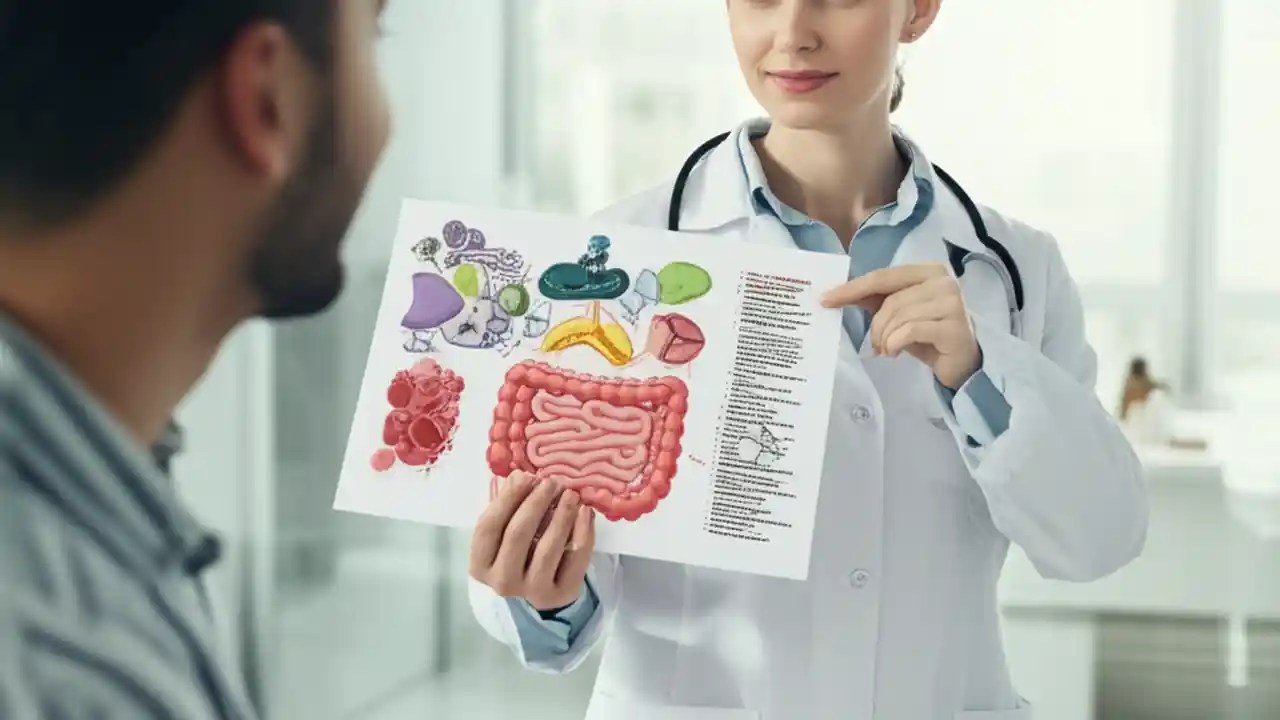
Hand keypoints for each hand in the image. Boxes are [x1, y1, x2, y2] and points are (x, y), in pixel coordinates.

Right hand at [469, 470, 595, 610]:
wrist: (543, 588)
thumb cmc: (520, 552)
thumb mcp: (507, 530)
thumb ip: (508, 504)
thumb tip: (518, 476)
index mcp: (480, 565)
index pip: (488, 526)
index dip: (507, 498)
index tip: (526, 476)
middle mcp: (502, 582)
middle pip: (517, 535)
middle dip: (536, 503)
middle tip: (552, 482)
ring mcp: (533, 592)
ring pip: (547, 549)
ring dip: (561, 516)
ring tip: (571, 494)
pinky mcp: (563, 594)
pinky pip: (575, 559)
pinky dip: (583, 532)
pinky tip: (585, 511)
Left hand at [821, 263, 980, 389]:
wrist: (960, 363)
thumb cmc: (926, 334)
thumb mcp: (897, 314)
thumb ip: (873, 299)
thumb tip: (834, 294)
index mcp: (928, 271)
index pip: (883, 277)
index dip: (852, 288)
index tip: (826, 299)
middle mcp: (943, 281)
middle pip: (891, 299)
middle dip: (876, 326)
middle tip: (874, 344)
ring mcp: (952, 302)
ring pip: (900, 315)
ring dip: (885, 337)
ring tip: (887, 349)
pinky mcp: (955, 326)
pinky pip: (911, 330)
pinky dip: (896, 343)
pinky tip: (896, 353)